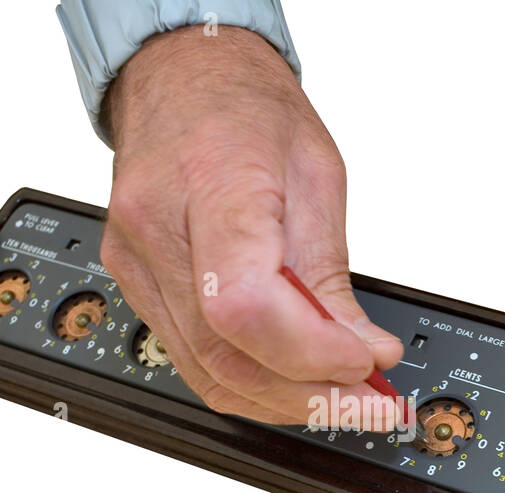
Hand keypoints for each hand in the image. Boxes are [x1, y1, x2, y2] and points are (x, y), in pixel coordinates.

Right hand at [102, 25, 403, 426]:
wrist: (180, 79)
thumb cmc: (243, 109)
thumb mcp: (317, 174)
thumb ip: (332, 274)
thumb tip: (360, 350)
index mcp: (209, 182)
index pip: (246, 304)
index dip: (311, 352)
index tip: (363, 360)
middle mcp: (156, 229)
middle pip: (227, 353)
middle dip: (310, 393)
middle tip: (369, 399)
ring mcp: (135, 263)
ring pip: (207, 373)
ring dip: (284, 401)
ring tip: (342, 396)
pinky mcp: (136, 285)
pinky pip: (192, 361)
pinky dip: (250, 384)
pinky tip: (293, 381)